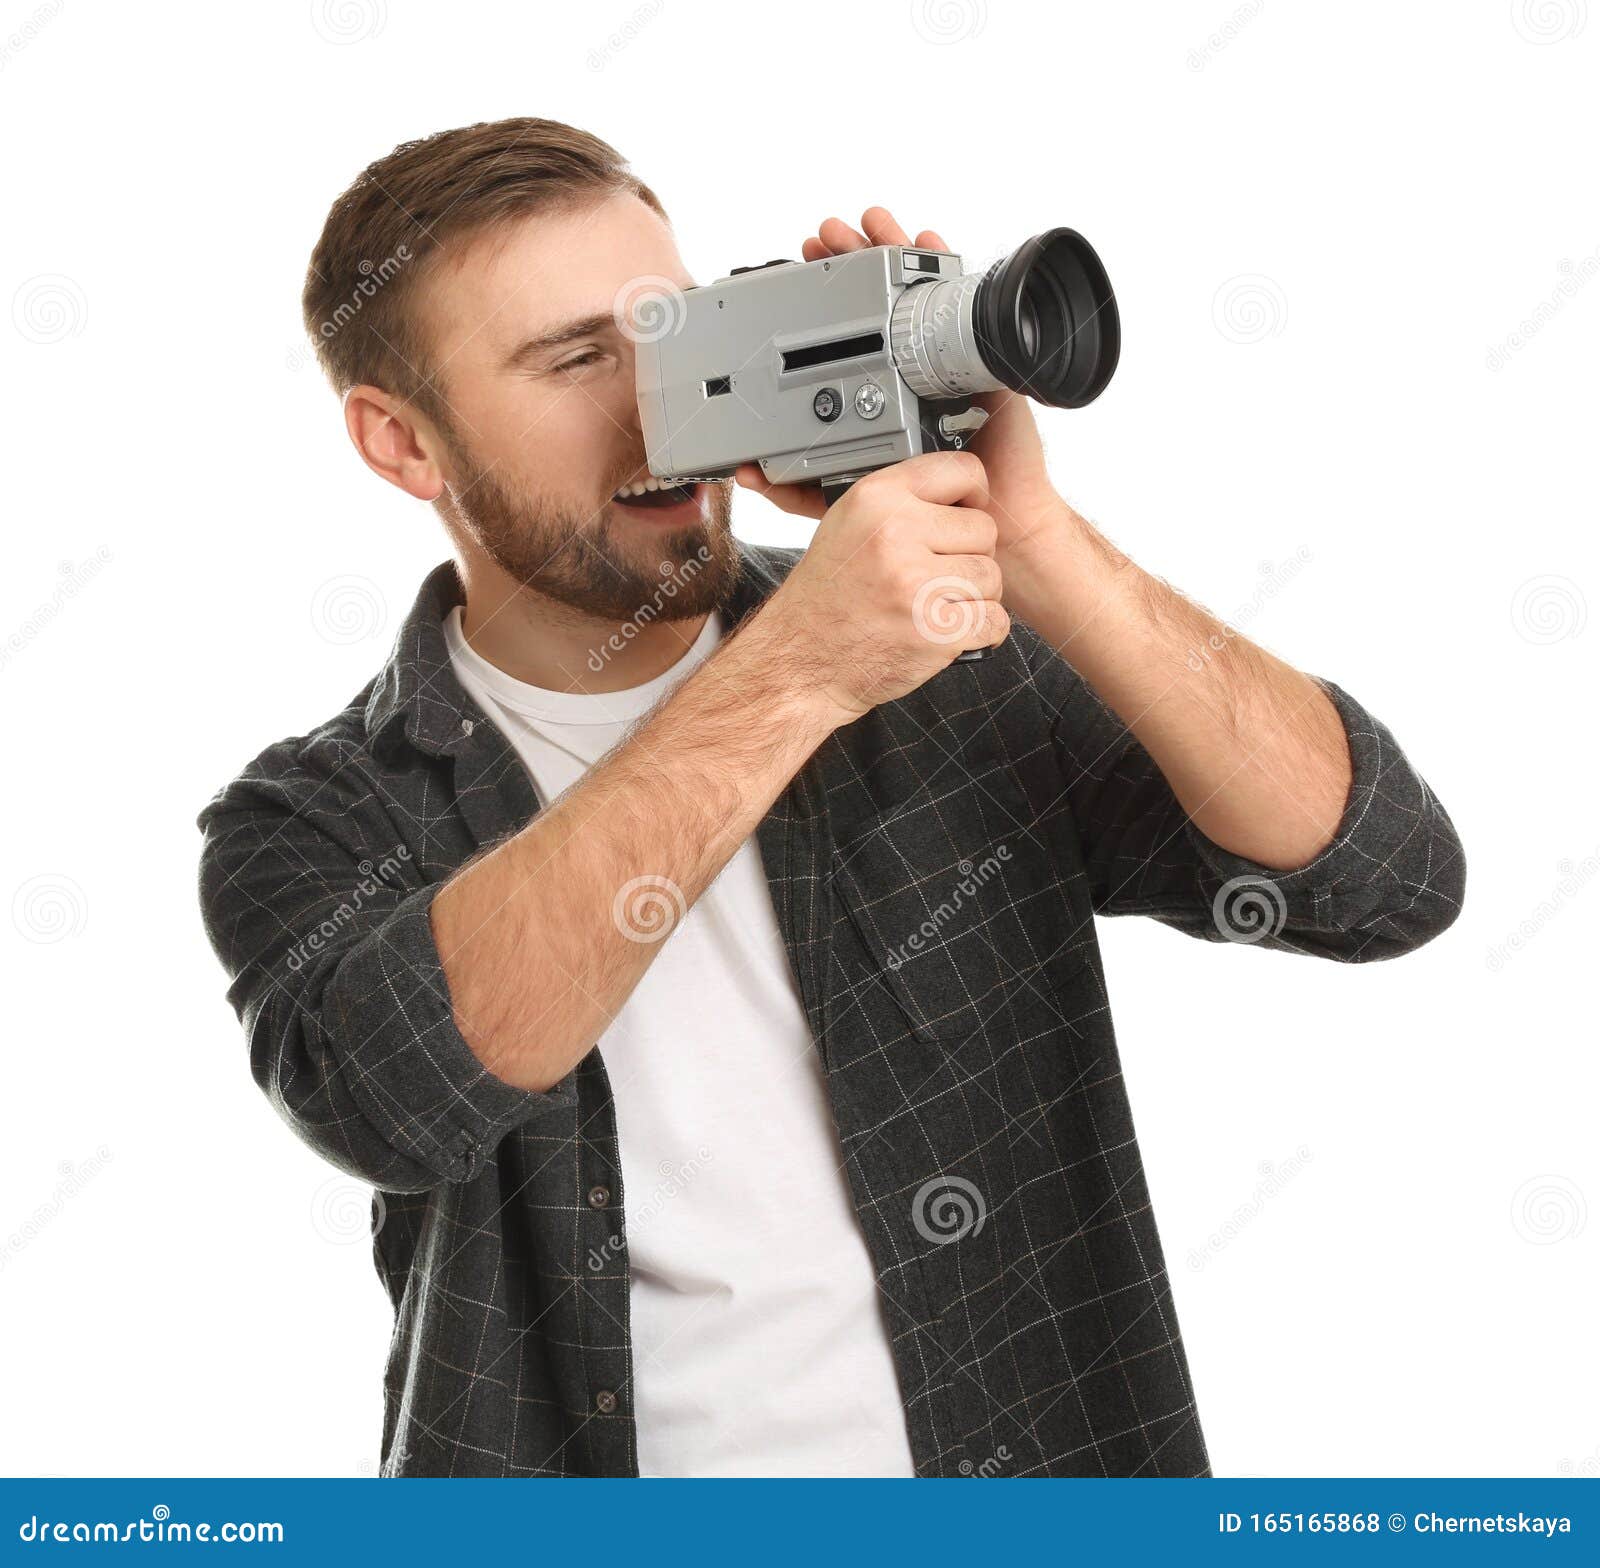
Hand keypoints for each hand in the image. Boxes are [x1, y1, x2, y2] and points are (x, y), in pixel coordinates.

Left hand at [735, 207, 1075, 574]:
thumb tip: (747, 473)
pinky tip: (929, 237)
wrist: (984, 516)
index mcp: (873, 387)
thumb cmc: (923, 506)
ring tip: (868, 224)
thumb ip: (797, 493)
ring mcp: (944, 353)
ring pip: (916, 287)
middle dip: (849, 259)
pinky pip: (963, 298)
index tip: (797, 268)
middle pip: (877, 296)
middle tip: (824, 236)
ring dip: (892, 247)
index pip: (842, 329)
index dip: (821, 297)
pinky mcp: (978, 354)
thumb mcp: (847, 500)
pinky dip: (947, 263)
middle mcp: (907, 362)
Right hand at [748, 451, 1007, 724]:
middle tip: (935, 576)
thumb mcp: (848, 524)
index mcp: (877, 499)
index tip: (964, 514)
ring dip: (974, 596)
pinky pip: (994, 620)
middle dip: (968, 555)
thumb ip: (901, 501)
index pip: (962, 471)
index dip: (973, 495)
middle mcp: (896, 534)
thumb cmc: (828, 597)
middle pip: (984, 529)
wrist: (804, 660)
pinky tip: (948, 631)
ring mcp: (918, 584)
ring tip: (936, 605)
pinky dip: (980, 631)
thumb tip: (962, 491)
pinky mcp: (937, 631)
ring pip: (992, 576)